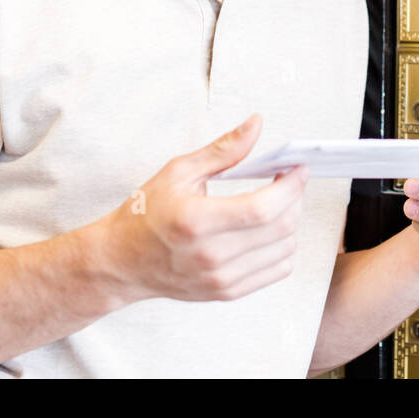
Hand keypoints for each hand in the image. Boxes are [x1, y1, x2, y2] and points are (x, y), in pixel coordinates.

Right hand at [100, 113, 308, 302]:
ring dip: (291, 222)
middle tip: (289, 181)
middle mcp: (210, 255)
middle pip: (280, 228)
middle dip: (295, 198)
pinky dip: (283, 247)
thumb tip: (255, 125)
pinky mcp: (226, 292)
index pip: (262, 208)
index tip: (298, 168)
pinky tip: (268, 230)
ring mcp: (220, 278)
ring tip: (276, 204)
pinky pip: (277, 270)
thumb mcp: (179, 171)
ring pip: (285, 250)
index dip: (290, 186)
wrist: (121, 262)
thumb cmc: (146, 214)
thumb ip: (223, 149)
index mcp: (197, 221)